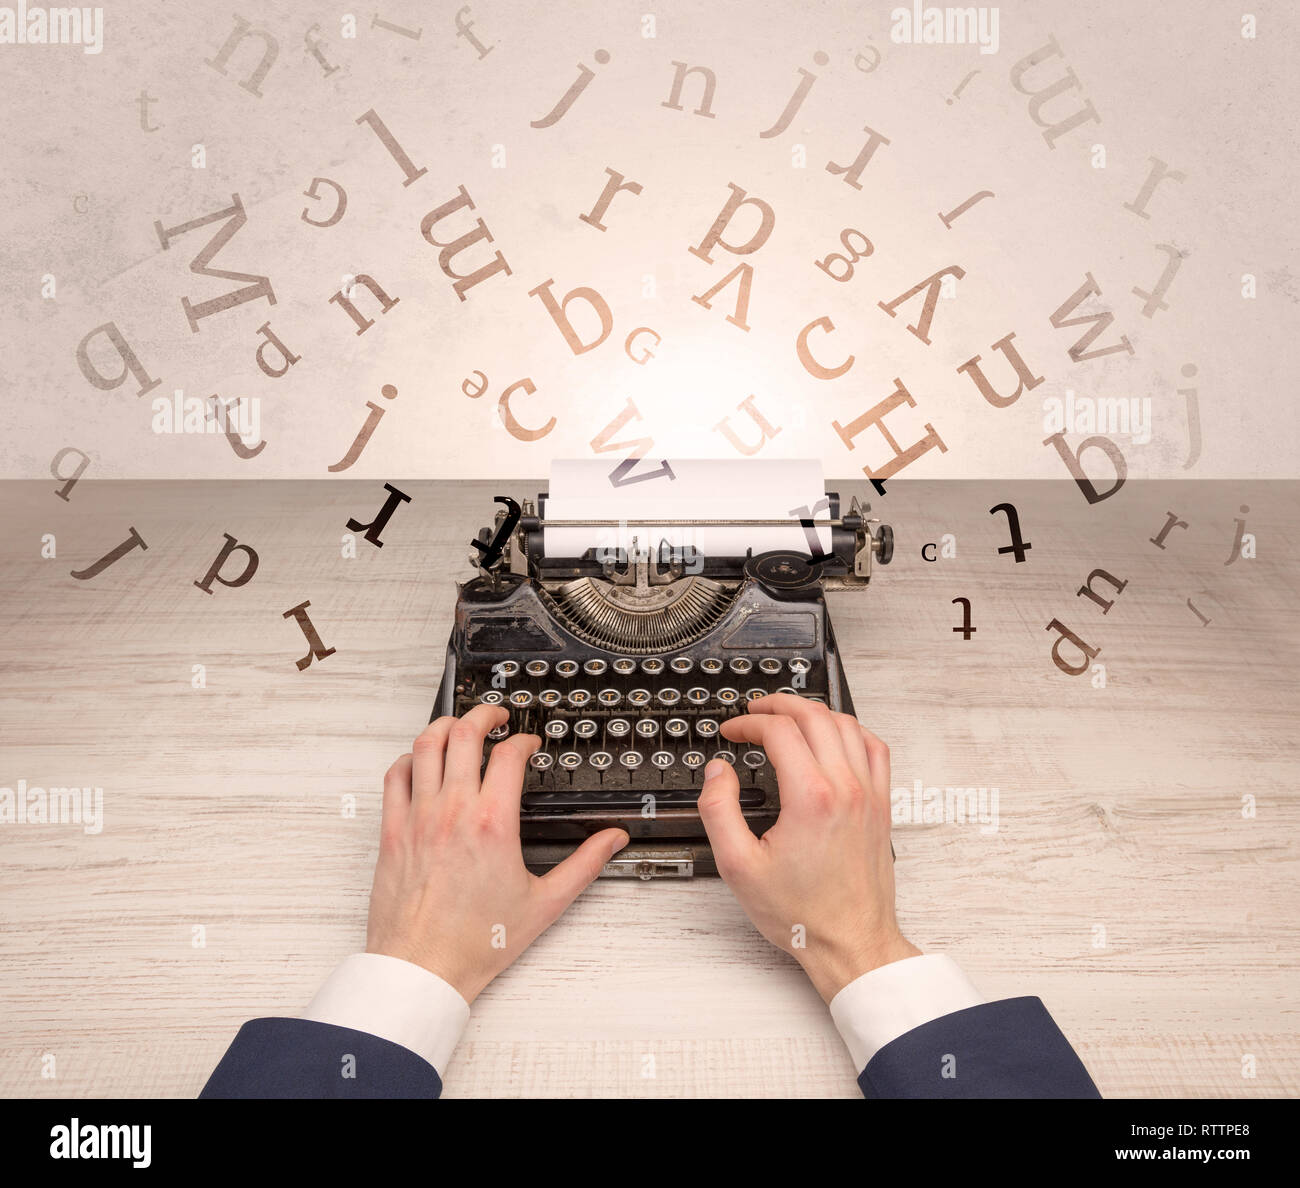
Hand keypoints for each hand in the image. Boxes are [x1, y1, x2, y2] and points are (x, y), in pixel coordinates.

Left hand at [365, 704, 628, 1001]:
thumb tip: (611, 841)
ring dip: (446, 726)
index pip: (509, 755)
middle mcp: (453, 811)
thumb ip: (584, 865)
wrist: (424, 968)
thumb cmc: (475, 942)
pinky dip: (410, 759)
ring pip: (425, 746)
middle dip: (485, 714)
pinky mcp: (393, 831)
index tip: (529, 745)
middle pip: (464, 734)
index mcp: (493, 824)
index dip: (525, 740)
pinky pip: (395, 776)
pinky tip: (422, 762)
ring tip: (460, 725)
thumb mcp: (545, 903)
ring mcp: (419, 817)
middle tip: (497, 715)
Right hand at [697, 694, 919, 1001]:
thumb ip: (719, 810)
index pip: (780, 732)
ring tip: (787, 716)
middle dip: (779, 705)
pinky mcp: (881, 806)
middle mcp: (846, 788)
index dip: (749, 724)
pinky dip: (850, 730)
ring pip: (846, 725)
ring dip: (813, 712)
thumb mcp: (739, 866)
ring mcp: (869, 794)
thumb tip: (718, 773)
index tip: (733, 732)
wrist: (851, 942)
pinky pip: (874, 748)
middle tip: (754, 712)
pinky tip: (833, 735)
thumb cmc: (802, 913)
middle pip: (814, 716)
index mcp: (811, 798)